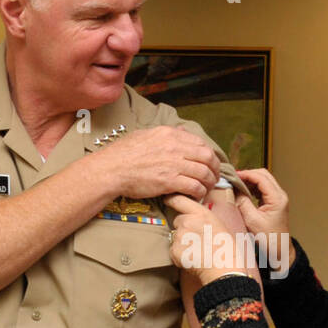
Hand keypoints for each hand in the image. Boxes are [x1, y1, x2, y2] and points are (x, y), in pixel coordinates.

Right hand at [90, 126, 219, 200]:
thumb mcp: (146, 134)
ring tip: (207, 188)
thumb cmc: (124, 153)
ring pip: (204, 173)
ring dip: (209, 182)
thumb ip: (166, 134)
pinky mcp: (170, 181)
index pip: (200, 143)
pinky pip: (194, 186)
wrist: (112, 169)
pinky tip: (197, 195)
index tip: (210, 163)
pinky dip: (200, 192)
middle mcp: (175, 147)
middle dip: (215, 168)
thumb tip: (182, 132)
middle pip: (207, 157)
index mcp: (170, 135)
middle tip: (214, 177)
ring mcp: (174, 164)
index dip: (209, 155)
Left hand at [165, 194, 251, 285]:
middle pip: (177, 220)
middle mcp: (187, 222)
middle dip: (184, 227)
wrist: (223, 268)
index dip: (172, 200)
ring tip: (198, 250)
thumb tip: (196, 217)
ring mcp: (179, 237)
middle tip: (197, 238)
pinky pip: (174, 250)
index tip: (168, 200)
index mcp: (200, 213)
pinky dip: (181, 254)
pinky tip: (194, 257)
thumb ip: (204, 217)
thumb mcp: (219, 224)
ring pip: (176, 236)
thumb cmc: (226, 248)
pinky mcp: (174, 251)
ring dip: (183, 242)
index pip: (178, 200)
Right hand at [234, 169, 294, 273]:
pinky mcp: (273, 203)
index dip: (246, 174)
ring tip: (235, 184)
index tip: (232, 176)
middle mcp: (279, 195)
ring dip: (249, 180)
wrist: (279, 251)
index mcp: (277, 198)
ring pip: (262, 181)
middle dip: (247, 175)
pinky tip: (242, 191)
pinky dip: (251, 187)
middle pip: (263, 175)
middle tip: (233, 178)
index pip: (261, 177)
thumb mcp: (252, 221)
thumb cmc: (269, 239)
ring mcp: (277, 198)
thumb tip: (233, 189)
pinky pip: (262, 189)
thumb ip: (242, 202)